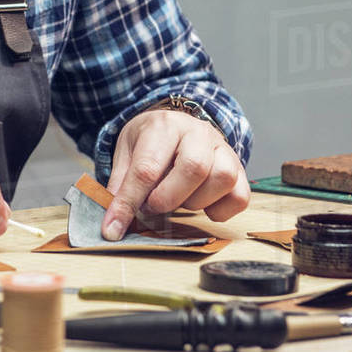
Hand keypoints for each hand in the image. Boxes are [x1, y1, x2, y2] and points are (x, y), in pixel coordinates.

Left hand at [102, 109, 247, 240]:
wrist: (178, 124)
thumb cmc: (151, 141)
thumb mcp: (127, 152)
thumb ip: (120, 185)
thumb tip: (113, 221)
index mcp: (164, 126)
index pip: (147, 168)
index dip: (128, 203)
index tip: (113, 228)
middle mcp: (198, 132)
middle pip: (194, 167)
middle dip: (168, 198)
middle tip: (153, 206)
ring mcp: (222, 149)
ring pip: (221, 179)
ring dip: (195, 202)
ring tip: (180, 199)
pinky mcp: (239, 169)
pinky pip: (239, 197)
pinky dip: (220, 210)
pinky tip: (202, 204)